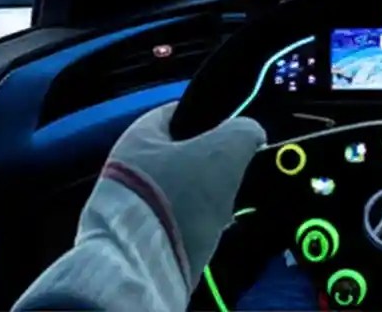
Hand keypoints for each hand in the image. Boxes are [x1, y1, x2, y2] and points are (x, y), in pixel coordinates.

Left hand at [95, 104, 265, 287]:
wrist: (146, 267)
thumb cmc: (180, 196)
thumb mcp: (223, 152)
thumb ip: (243, 131)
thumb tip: (251, 133)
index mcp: (141, 135)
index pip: (182, 112)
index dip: (214, 117)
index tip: (240, 132)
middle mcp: (130, 166)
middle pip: (186, 154)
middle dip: (216, 163)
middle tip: (241, 172)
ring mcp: (134, 203)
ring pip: (186, 189)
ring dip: (210, 198)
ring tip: (232, 206)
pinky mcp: (143, 235)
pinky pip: (180, 219)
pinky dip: (199, 222)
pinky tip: (216, 229)